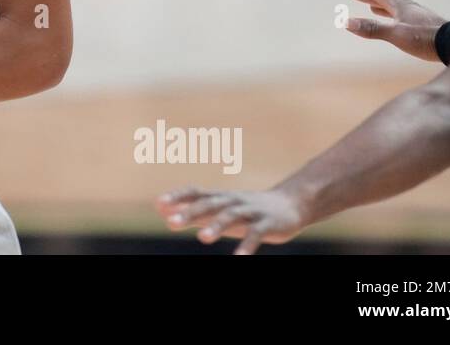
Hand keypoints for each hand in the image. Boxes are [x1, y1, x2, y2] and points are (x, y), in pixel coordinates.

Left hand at [157, 186, 307, 254]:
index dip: (177, 196)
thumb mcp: (219, 209)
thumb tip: (161, 211)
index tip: (159, 204)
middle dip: (190, 213)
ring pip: (231, 215)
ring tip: (201, 238)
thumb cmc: (247, 210)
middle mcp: (233, 201)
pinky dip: (247, 245)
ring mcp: (251, 210)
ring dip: (216, 226)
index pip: (195, 192)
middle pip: (210, 204)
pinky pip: (256, 234)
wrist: (291, 204)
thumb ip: (192, 210)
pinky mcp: (268, 223)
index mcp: (220, 197)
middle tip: (171, 223)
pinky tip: (238, 257)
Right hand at [344, 0, 445, 62]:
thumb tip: (347, 22)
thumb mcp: (396, 34)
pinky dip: (393, 15)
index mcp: (401, 6)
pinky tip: (396, 20)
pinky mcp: (424, 25)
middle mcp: (408, 7)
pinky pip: (402, 15)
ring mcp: (417, 15)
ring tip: (372, 5)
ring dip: (381, 4)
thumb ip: (373, 29)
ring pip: (394, 6)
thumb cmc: (425, 38)